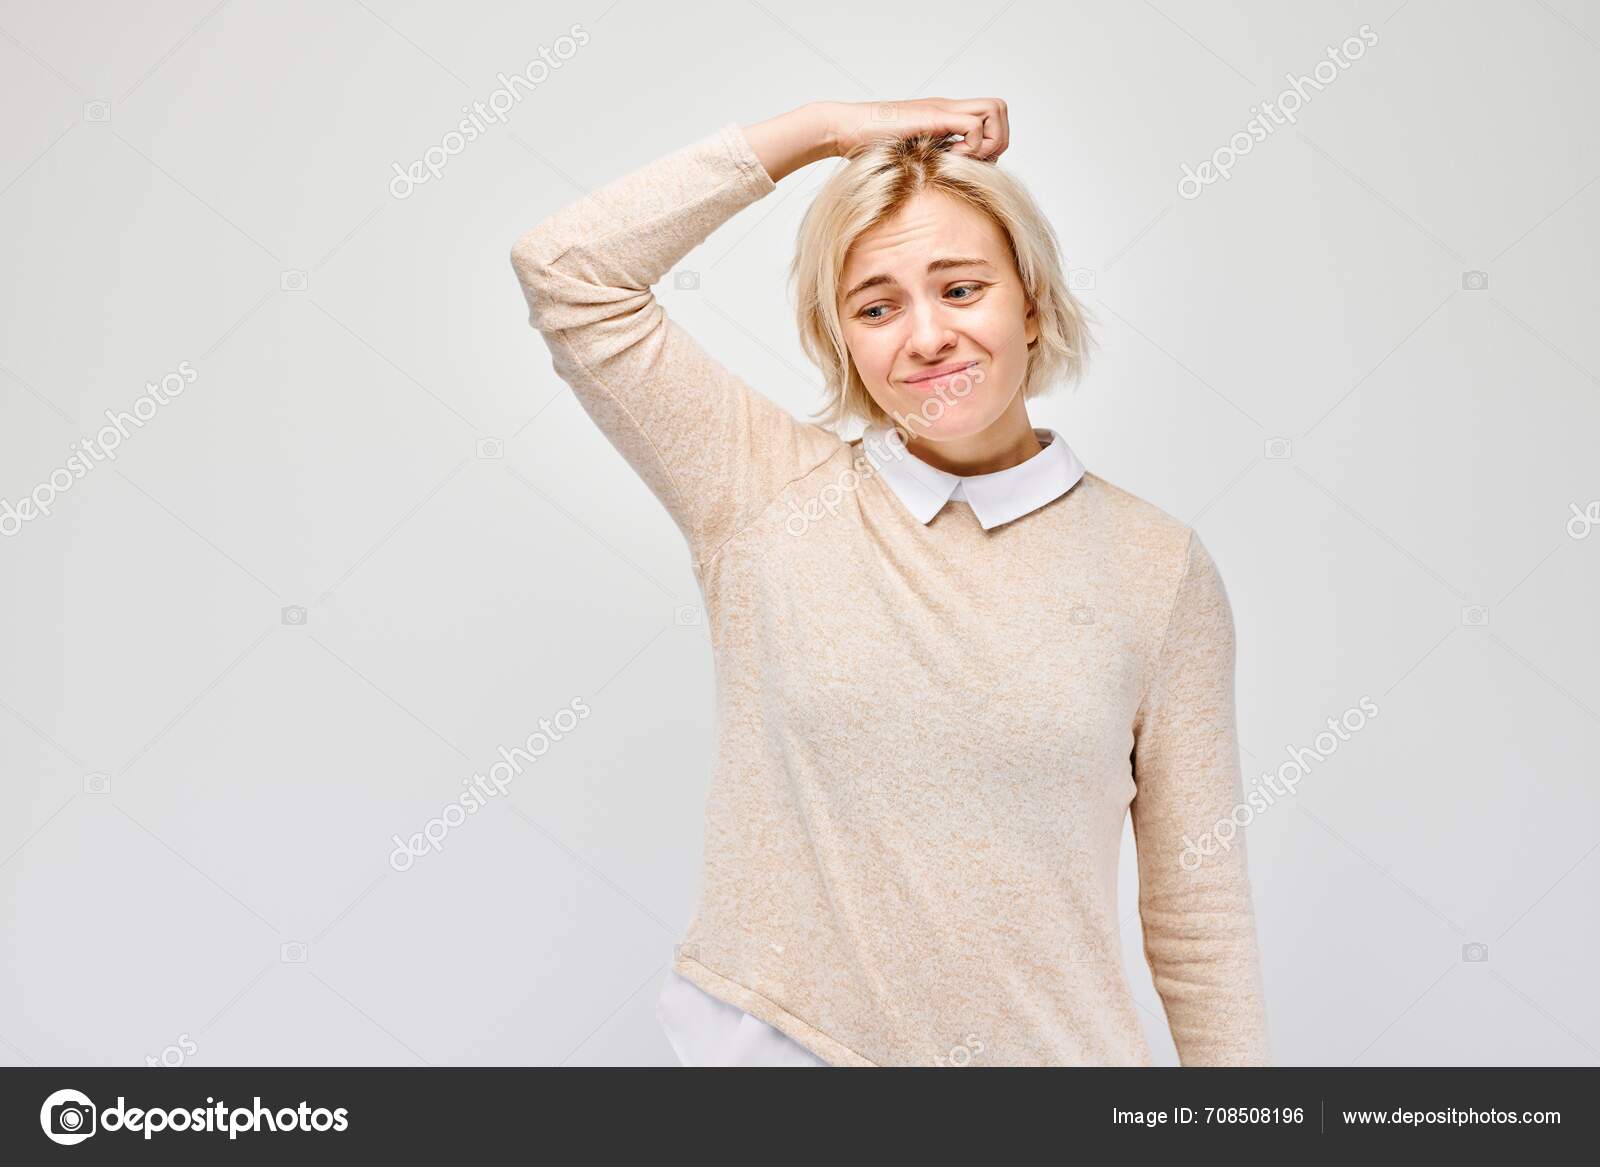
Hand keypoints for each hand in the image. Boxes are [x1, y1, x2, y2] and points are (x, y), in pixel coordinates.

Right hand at [822, 98, 1009, 160]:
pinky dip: (971, 147)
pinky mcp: (934, 117)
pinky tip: (949, 159)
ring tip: (966, 159)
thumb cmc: (867, 146)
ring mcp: (943, 110)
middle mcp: (948, 108)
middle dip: (998, 139)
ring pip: (995, 110)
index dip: (990, 142)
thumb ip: (924, 163)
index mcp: (945, 117)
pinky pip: (974, 127)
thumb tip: (936, 192)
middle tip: (977, 161)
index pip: (990, 118)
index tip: (972, 164)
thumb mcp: (906, 157)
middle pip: (1000, 109)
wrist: (845, 129)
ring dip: (989, 140)